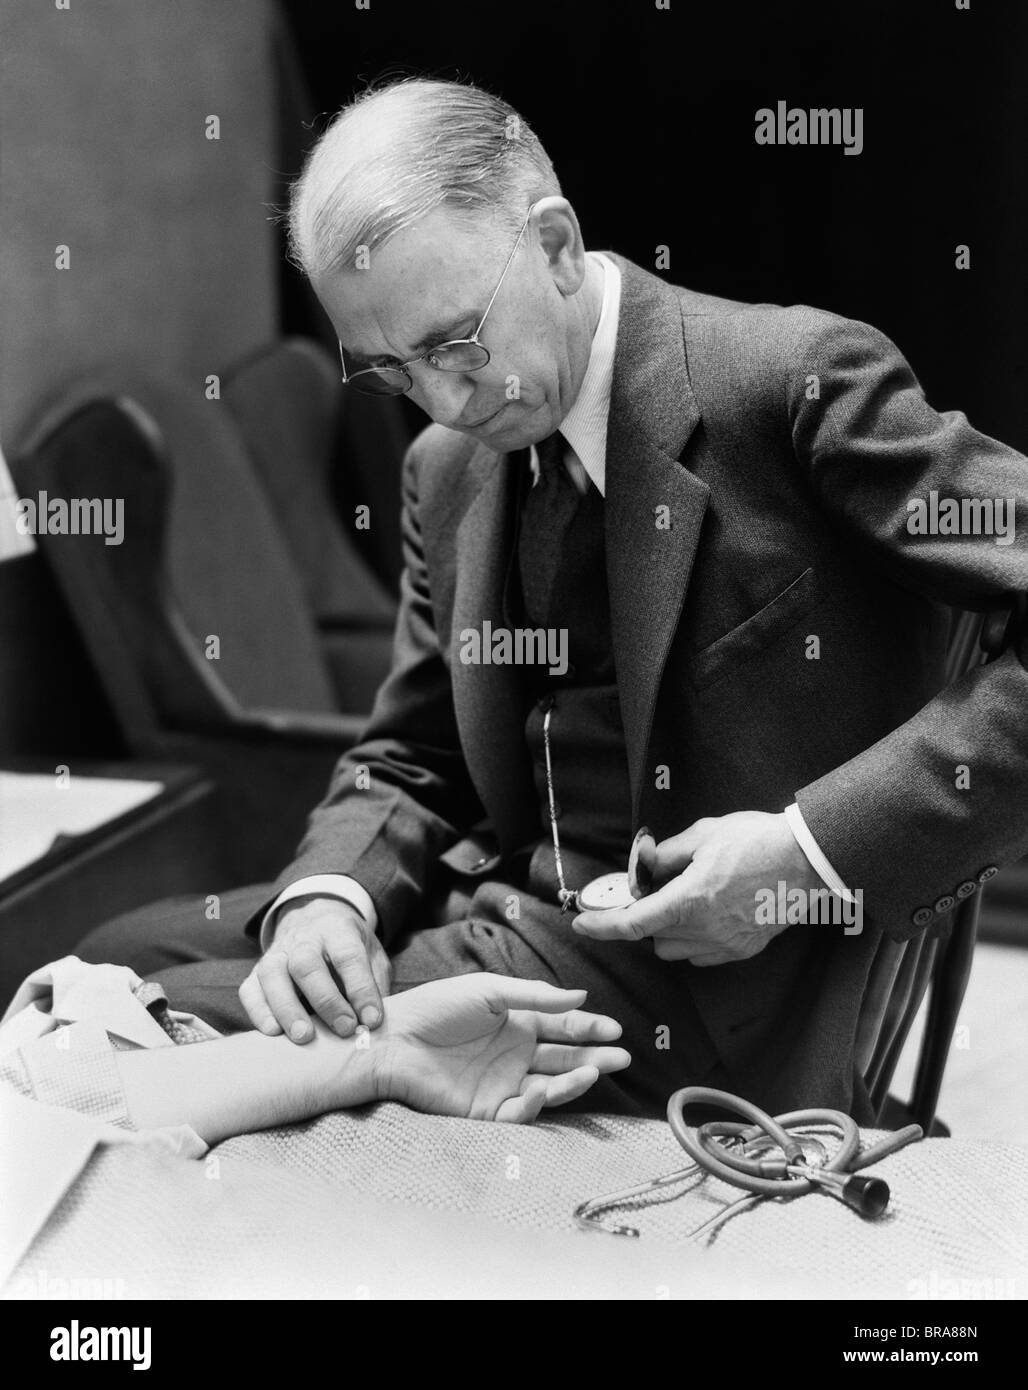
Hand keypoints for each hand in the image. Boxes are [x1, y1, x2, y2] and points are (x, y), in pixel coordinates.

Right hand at [239, 896, 391, 1041]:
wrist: (315, 921)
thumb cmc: (348, 948)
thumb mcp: (371, 954)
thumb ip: (375, 983)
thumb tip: (375, 1023)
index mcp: (337, 929)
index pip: (348, 956)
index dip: (361, 989)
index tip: (372, 1019)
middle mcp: (303, 938)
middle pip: (306, 964)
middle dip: (326, 1000)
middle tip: (345, 1029)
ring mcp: (276, 953)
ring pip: (273, 974)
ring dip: (288, 1008)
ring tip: (303, 1037)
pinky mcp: (257, 972)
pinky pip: (250, 990)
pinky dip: (259, 1012)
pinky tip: (273, 1032)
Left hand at [367, 974, 630, 1122]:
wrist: (393, 1040)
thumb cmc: (436, 1007)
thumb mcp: (490, 991)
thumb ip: (536, 995)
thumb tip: (581, 995)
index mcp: (517, 1022)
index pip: (563, 1026)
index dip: (589, 1027)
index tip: (615, 1029)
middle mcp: (515, 1054)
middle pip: (564, 1059)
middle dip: (594, 1057)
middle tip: (621, 1057)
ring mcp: (503, 1083)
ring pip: (549, 1087)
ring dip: (573, 1081)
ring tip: (593, 1071)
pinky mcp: (486, 1110)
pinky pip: (519, 1113)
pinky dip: (534, 1105)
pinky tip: (541, 1090)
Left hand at [571, 811, 822, 965]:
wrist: (809, 860)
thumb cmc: (757, 841)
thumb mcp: (704, 834)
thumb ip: (667, 854)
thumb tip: (645, 866)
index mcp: (689, 901)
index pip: (631, 924)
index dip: (601, 926)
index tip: (583, 922)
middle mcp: (705, 930)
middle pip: (652, 938)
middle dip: (644, 919)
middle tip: (653, 891)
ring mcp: (726, 945)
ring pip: (675, 950)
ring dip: (668, 931)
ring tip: (684, 900)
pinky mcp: (743, 950)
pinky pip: (703, 954)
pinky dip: (694, 939)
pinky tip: (706, 914)